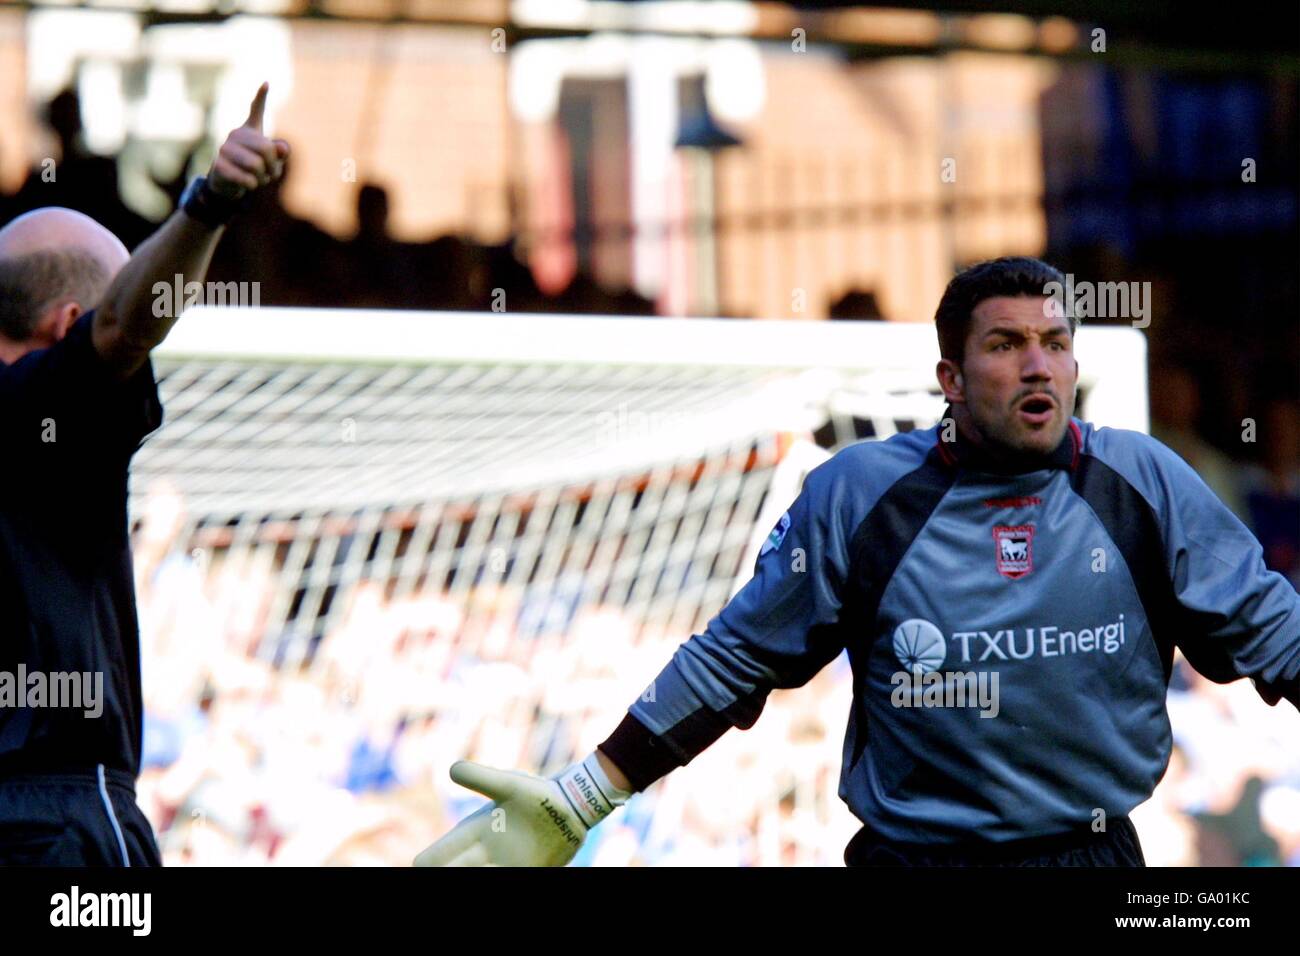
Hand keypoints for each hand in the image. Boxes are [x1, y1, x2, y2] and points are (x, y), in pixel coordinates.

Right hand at [208, 82, 289, 199]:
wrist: (228, 182)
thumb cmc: (253, 168)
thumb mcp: (271, 162)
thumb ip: (280, 154)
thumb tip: (282, 148)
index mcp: (250, 130)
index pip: (256, 110)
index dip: (261, 97)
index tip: (266, 83)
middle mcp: (235, 135)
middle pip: (267, 149)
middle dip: (273, 166)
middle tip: (269, 174)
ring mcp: (224, 148)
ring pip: (256, 165)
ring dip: (263, 178)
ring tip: (258, 179)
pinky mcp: (218, 164)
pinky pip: (244, 177)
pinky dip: (252, 185)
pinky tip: (249, 184)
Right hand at [414, 760, 603, 866]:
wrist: (571, 807)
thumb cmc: (536, 794)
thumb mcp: (509, 784)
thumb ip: (481, 777)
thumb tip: (451, 770)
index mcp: (474, 831)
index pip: (439, 854)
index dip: (428, 861)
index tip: (420, 865)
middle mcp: (485, 853)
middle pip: (453, 869)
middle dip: (443, 871)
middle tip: (433, 872)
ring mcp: (505, 865)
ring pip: (477, 876)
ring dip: (464, 876)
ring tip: (461, 872)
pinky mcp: (527, 871)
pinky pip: (506, 881)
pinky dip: (493, 880)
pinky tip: (492, 874)